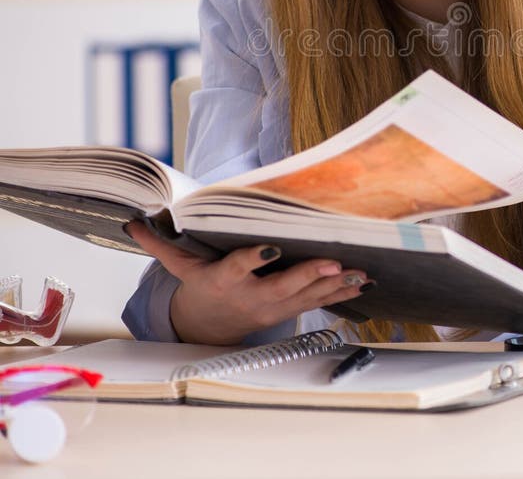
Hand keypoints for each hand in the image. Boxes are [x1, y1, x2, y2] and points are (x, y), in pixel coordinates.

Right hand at [124, 221, 370, 344]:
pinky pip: (321, 302)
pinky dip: (343, 293)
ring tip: (359, 272)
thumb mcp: (181, 266)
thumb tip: (131, 222)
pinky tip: (364, 282)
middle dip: (309, 276)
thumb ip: (160, 244)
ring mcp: (277, 306)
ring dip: (336, 286)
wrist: (214, 326)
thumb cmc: (202, 286)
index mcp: (224, 281)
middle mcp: (253, 296)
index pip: (238, 268)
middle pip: (283, 287)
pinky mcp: (293, 309)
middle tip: (333, 263)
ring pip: (309, 297)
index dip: (253, 260)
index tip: (270, 249)